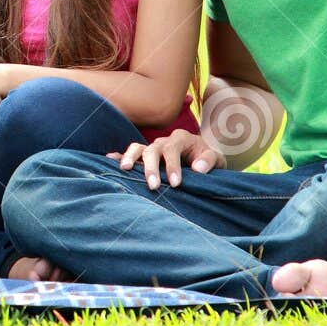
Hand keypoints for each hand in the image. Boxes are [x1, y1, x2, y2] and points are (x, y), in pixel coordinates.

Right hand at [110, 128, 224, 190]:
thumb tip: (198, 168)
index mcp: (181, 139)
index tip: (176, 184)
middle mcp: (164, 141)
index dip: (173, 166)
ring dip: (131, 158)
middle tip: (153, 186)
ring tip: (126, 169)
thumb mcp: (217, 159)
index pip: (173, 149)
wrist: (202, 155)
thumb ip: (209, 160)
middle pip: (153, 149)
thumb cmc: (207, 159)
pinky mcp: (145, 155)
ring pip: (138, 148)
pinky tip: (110, 159)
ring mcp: (152, 147)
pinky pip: (130, 152)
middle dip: (151, 167)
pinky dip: (120, 155)